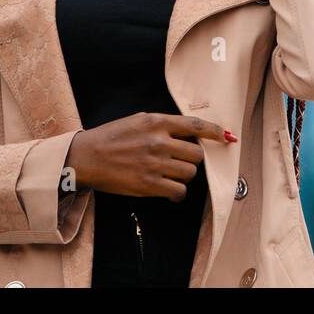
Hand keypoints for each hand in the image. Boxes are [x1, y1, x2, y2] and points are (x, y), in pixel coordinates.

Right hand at [63, 113, 236, 200]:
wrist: (85, 157)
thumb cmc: (110, 137)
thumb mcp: (137, 120)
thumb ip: (163, 124)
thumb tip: (188, 131)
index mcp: (157, 122)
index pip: (195, 125)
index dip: (215, 132)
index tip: (228, 137)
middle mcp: (159, 141)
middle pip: (197, 154)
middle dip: (192, 159)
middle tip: (180, 161)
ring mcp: (155, 164)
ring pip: (190, 173)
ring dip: (184, 176)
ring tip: (170, 175)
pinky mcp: (149, 184)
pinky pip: (178, 192)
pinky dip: (177, 193)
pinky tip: (169, 191)